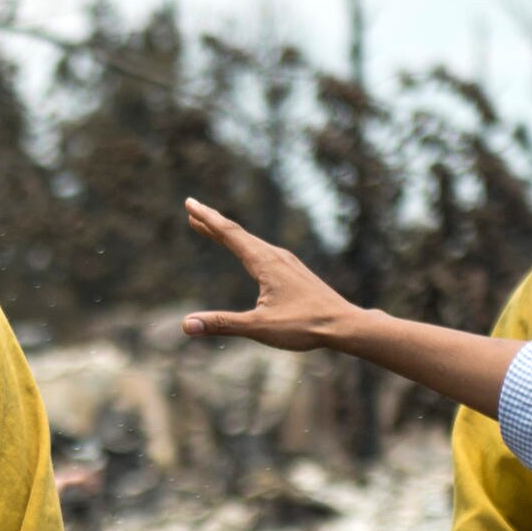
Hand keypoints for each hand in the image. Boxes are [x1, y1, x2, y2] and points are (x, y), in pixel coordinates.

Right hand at [179, 203, 361, 351]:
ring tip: (212, 228)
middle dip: (213, 221)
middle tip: (192, 208)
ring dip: (228, 233)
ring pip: (251, 241)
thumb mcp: (259, 327)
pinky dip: (245, 245)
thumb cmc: (305, 326)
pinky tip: (249, 253)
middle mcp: (276, 256)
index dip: (207, 219)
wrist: (344, 324)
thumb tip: (186, 325)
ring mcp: (287, 262)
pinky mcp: (294, 271)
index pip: (229, 234)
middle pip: (238, 233)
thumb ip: (222, 323)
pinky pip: (263, 251)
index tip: (189, 203)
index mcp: (265, 262)